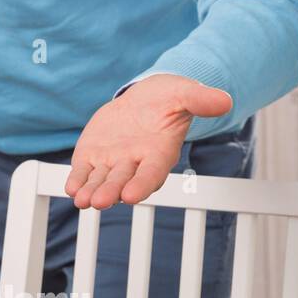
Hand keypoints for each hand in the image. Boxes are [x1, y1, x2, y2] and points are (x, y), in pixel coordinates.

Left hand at [66, 74, 232, 209]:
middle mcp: (135, 163)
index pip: (152, 173)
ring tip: (82, 201)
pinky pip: (84, 171)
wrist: (145, 100)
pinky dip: (78, 180)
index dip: (143, 184)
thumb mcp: (184, 94)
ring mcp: (113, 162)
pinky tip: (71, 188)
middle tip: (101, 202)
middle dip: (112, 192)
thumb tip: (225, 100)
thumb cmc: (168, 100)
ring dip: (92, 191)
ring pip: (101, 181)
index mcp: (159, 153)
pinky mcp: (94, 156)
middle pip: (123, 181)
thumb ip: (201, 100)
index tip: (132, 196)